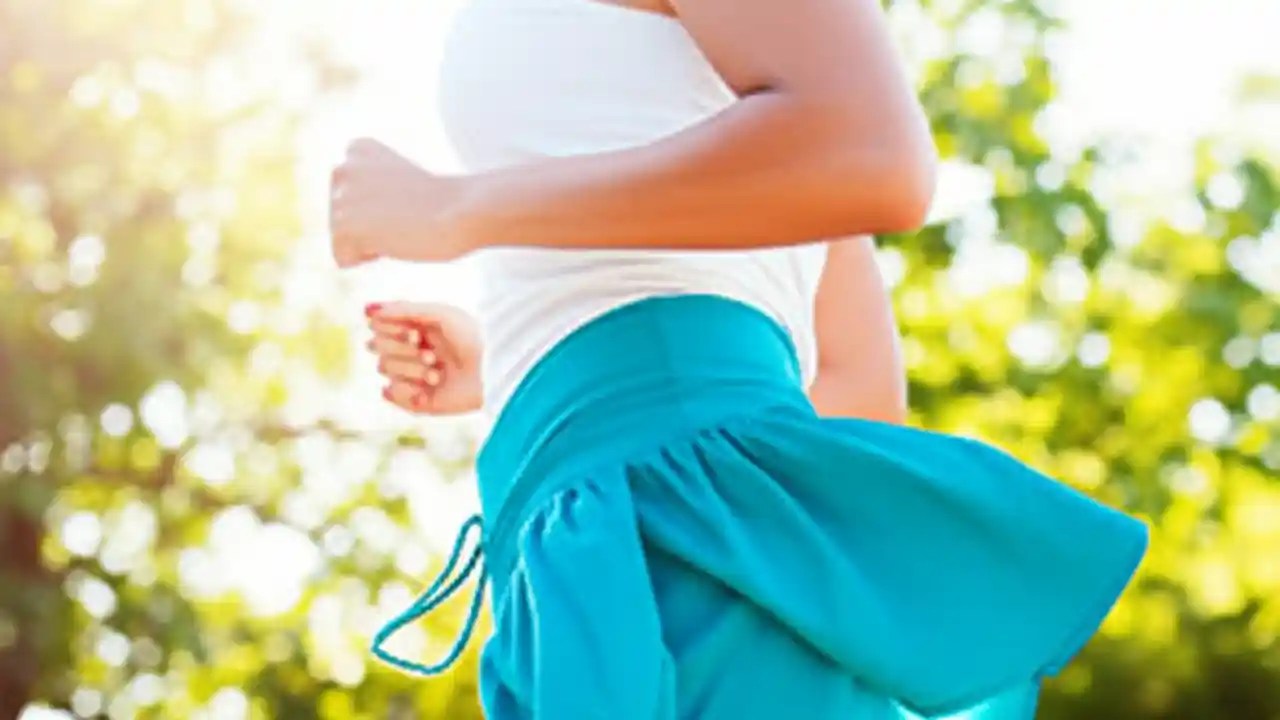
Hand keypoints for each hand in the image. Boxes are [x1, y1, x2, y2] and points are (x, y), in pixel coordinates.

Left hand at [329, 138, 473, 266]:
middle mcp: (343, 167)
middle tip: (405, 216)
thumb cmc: (444, 202)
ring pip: (342, 240)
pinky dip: (367, 259)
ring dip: (371, 242)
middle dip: (368, 227)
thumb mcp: (398, 180)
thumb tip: (356, 220)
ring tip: (402, 226)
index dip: (376, 209)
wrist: (462, 211)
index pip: (345, 198)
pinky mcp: (345, 226)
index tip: (405, 199)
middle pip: (340, 219)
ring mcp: (342, 197)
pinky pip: (342, 258)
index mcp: (357, 149)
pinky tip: (393, 241)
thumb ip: (370, 190)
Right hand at [365, 301, 483, 414]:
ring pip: (382, 368)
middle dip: (402, 350)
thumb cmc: (473, 338)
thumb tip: (366, 310)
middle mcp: (408, 348)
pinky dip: (406, 391)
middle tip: (431, 354)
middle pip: (375, 346)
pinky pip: (389, 393)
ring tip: (436, 374)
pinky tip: (427, 391)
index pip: (378, 325)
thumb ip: (403, 310)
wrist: (495, 372)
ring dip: (409, 369)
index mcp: (413, 325)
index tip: (416, 333)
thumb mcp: (441, 315)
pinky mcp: (414, 398)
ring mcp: (410, 373)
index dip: (390, 330)